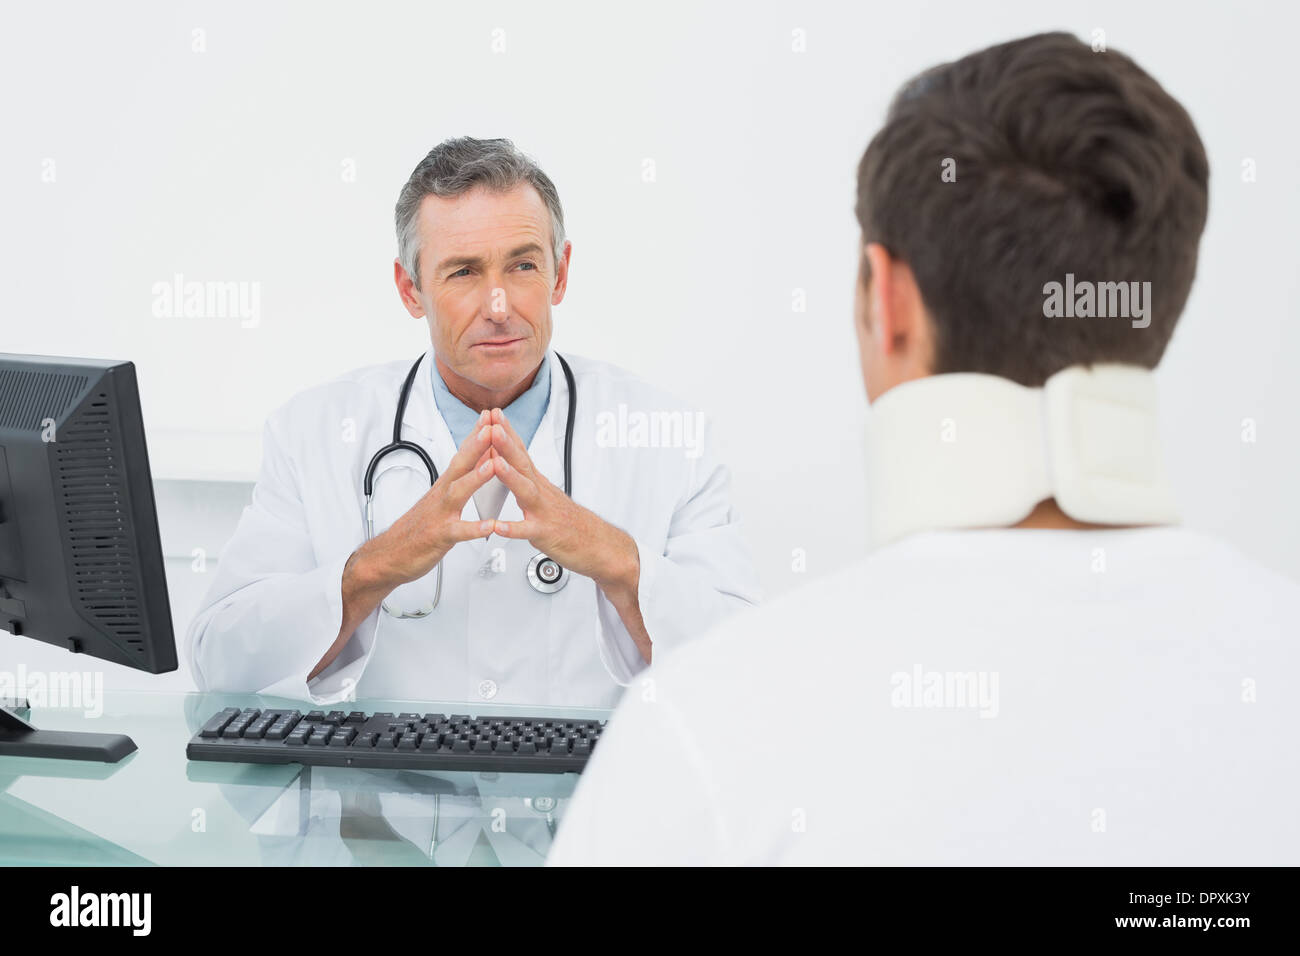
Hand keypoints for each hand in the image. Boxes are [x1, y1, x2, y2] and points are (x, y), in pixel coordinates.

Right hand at [355, 410, 498, 590]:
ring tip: (494, 465)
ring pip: (458, 492)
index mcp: (445, 485)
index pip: (462, 454)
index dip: (476, 434)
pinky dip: (475, 528)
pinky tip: (490, 526)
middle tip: (492, 426)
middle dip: (477, 444)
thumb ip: (458, 480)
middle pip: (460, 465)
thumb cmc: (418, 527)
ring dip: (476, 478)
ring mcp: (440, 514)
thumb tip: (477, 462)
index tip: (491, 415)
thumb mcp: (441, 498)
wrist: (391, 554)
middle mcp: (442, 495)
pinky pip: (458, 532)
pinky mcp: (439, 536)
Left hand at [485, 409, 639, 599]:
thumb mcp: (547, 494)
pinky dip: (513, 528)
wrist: (599, 545)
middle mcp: (541, 492)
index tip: (492, 413)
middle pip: (522, 463)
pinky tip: (499, 526)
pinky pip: (528, 531)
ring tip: (495, 463)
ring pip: (525, 491)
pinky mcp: (546, 533)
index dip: (507, 432)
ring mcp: (544, 511)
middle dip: (505, 443)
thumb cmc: (570, 523)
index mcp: (538, 483)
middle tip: (492, 424)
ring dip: (510, 476)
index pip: (521, 451)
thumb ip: (528, 479)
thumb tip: (509, 462)